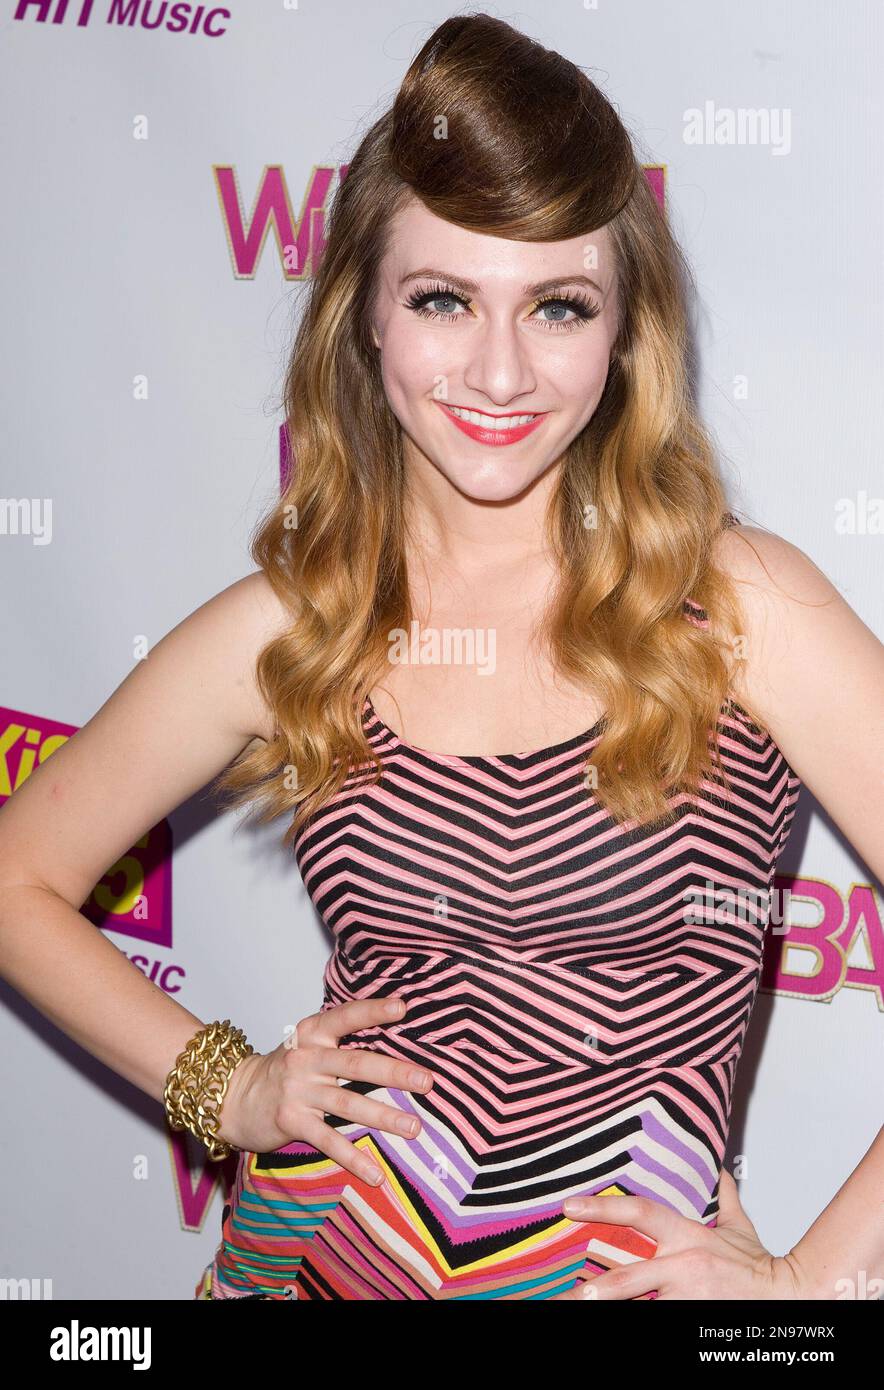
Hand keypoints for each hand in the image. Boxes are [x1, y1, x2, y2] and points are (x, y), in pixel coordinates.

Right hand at [215, 997, 433, 1185]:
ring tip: (414, 1128)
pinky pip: (329, 1141)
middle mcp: (306, 1058)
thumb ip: (340, 1042)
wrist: (232, 1097)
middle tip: (428, 1081)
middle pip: (357, 1063)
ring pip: (348, 1104)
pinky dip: (354, 1159)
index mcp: (312, 1033)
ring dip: (384, 1117)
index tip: (403, 1007)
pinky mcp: (291, 1122)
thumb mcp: (306, 1046)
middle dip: (395, 1072)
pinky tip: (376, 1175)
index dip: (373, 1011)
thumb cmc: (283, 1070)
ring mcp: (298, 1091)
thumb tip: (391, 1047)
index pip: (346, 1017)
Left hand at [553, 1169, 805, 1299]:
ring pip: (639, 1305)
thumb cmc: (758, 1268)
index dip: (602, 1207)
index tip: (570, 1206)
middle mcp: (682, 1268)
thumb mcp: (739, 1228)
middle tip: (564, 1293)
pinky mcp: (691, 1321)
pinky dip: (641, 1319)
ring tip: (577, 1308)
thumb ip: (723, 1197)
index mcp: (687, 1237)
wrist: (789, 1299)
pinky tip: (613, 1319)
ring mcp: (685, 1299)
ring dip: (611, 1308)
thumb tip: (718, 1167)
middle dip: (595, 1288)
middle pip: (628, 1277)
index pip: (639, 1212)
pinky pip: (657, 1318)